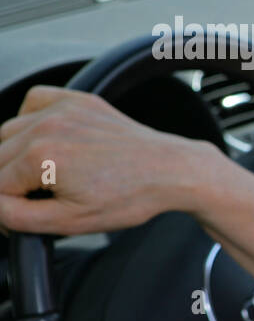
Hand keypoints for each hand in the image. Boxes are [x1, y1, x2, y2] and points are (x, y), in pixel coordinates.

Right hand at [0, 85, 212, 235]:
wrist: (170, 170)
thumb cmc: (130, 197)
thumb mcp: (70, 222)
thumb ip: (16, 216)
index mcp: (39, 157)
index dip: (6, 207)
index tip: (24, 215)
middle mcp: (46, 126)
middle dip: (10, 183)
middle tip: (39, 199)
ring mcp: (62, 108)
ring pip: (8, 132)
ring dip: (16, 154)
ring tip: (47, 175)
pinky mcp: (77, 99)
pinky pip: (32, 102)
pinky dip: (30, 120)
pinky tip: (47, 141)